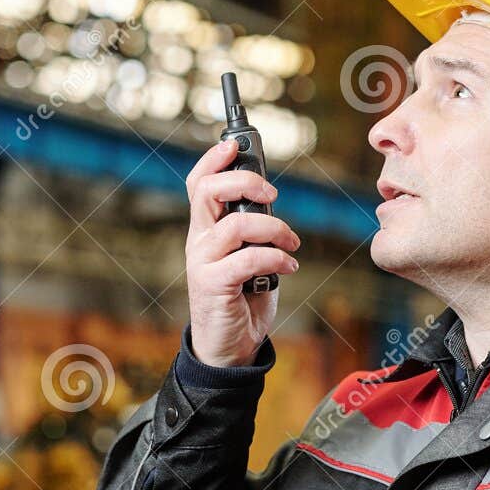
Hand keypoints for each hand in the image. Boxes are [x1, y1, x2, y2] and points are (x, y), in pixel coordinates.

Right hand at [184, 138, 300, 367]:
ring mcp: (202, 262)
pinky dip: (275, 258)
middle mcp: (198, 240)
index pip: (199, 183)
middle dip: (244, 181)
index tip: (235, 143)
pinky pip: (247, 258)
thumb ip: (254, 228)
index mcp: (205, 228)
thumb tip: (270, 197)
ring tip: (291, 241)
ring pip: (235, 224)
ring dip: (273, 228)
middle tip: (272, 194)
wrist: (230, 346)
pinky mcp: (213, 284)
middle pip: (207, 190)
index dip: (214, 158)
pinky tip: (288, 266)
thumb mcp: (249, 254)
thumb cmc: (243, 297)